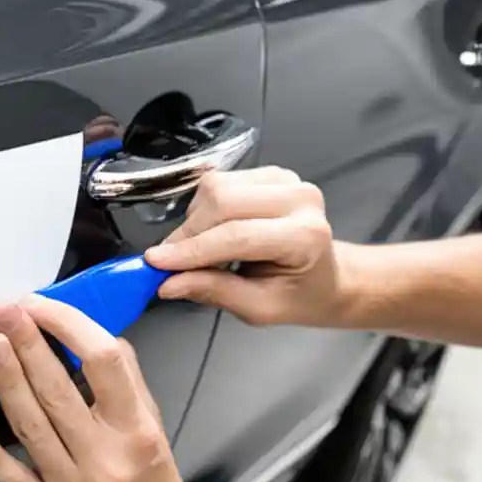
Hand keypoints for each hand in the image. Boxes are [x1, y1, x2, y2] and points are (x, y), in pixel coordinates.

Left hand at [0, 295, 199, 481]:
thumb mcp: (155, 427)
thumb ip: (128, 381)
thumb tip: (95, 334)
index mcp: (135, 431)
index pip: (102, 363)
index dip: (69, 326)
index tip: (44, 306)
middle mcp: (104, 458)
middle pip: (57, 392)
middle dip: (27, 345)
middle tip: (4, 312)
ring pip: (31, 427)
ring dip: (6, 382)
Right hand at [144, 167, 350, 326]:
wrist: (326, 276)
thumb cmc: (297, 295)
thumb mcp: (258, 308)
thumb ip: (214, 292)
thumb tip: (168, 283)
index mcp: (306, 236)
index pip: (237, 236)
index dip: (191, 250)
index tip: (155, 263)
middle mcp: (299, 198)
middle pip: (222, 202)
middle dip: (188, 234)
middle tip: (170, 261)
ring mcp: (285, 179)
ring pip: (216, 187)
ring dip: (194, 220)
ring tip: (201, 249)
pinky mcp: (269, 173)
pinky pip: (219, 182)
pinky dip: (203, 209)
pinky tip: (213, 230)